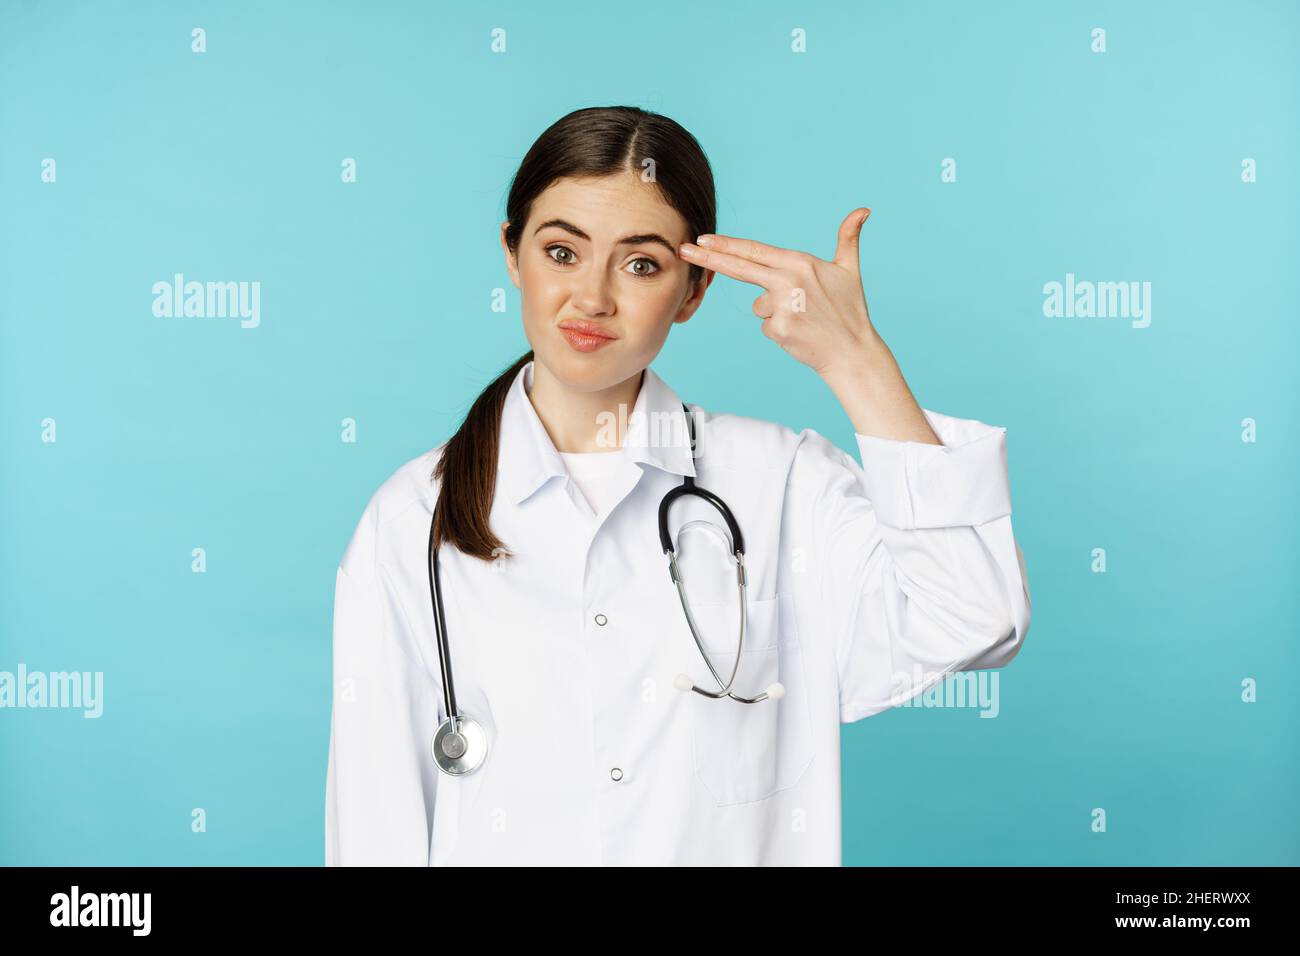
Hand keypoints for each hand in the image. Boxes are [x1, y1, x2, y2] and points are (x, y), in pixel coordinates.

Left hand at [677, 208, 880, 377]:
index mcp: (800, 263)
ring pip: (758, 305)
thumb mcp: (850, 270)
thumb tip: (864, 210)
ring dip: (773, 312)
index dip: (726, 244)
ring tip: (803, 319)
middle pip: (739, 267)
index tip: (703, 238)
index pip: (754, 251)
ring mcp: (781, 306)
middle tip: (684, 249)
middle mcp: (788, 281)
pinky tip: (799, 333)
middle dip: (708, 257)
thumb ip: (848, 238)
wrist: (853, 352)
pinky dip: (779, 330)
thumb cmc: (850, 311)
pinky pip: (766, 326)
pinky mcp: (778, 329)